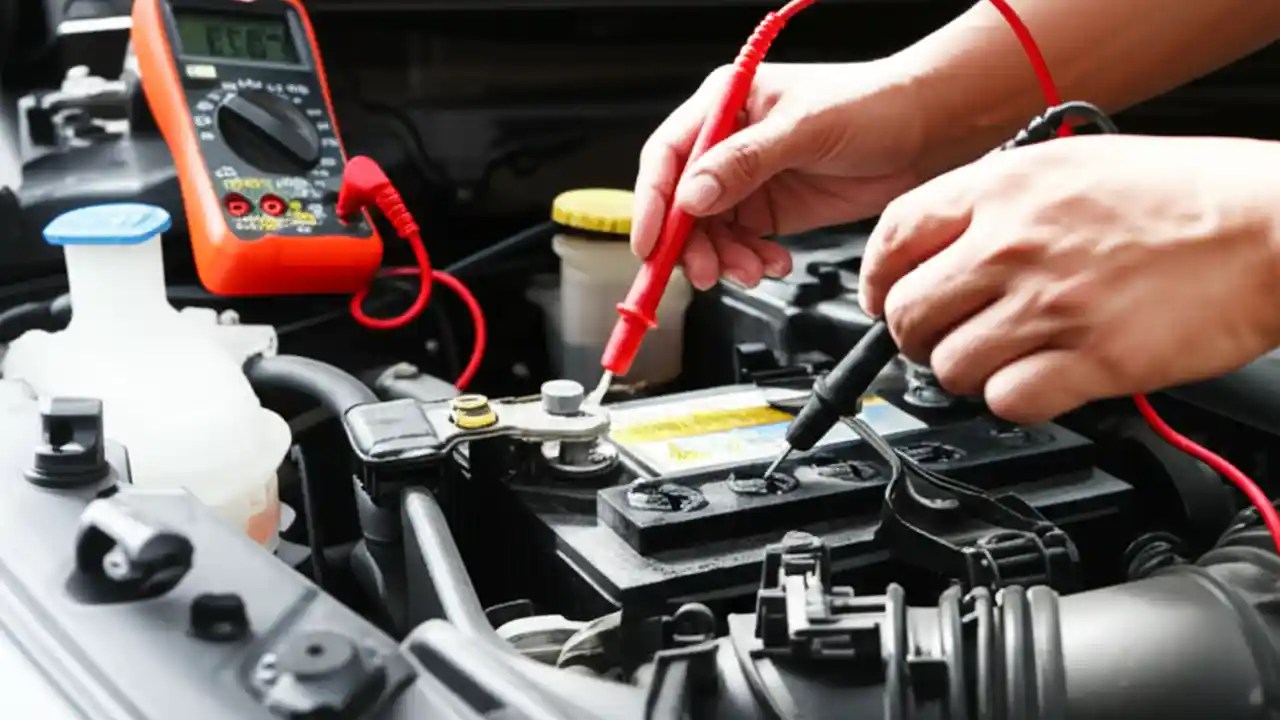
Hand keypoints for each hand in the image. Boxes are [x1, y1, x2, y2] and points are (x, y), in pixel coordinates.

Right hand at [631, 60, 928, 289]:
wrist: (926, 131)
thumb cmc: (873, 105)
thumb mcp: (805, 128)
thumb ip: (744, 162)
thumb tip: (692, 196)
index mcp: (725, 104)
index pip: (669, 155)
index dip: (653, 202)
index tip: (652, 242)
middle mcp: (727, 143)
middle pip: (681, 203)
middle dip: (689, 243)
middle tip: (706, 272)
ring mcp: (746, 180)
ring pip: (708, 232)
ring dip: (723, 259)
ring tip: (750, 271)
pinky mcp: (768, 210)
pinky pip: (739, 245)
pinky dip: (749, 262)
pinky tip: (772, 264)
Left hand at [859, 135, 1279, 423]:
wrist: (1270, 225)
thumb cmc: (1184, 194)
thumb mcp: (1070, 165)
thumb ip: (998, 202)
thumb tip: (941, 245)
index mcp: (1003, 189)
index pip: (893, 238)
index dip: (875, 279)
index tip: (881, 299)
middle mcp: (1013, 244)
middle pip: (906, 314)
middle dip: (917, 338)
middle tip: (944, 339)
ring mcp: (1048, 304)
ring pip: (948, 366)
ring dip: (967, 373)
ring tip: (1004, 358)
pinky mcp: (1089, 360)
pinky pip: (1006, 401)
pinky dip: (1015, 400)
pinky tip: (1041, 380)